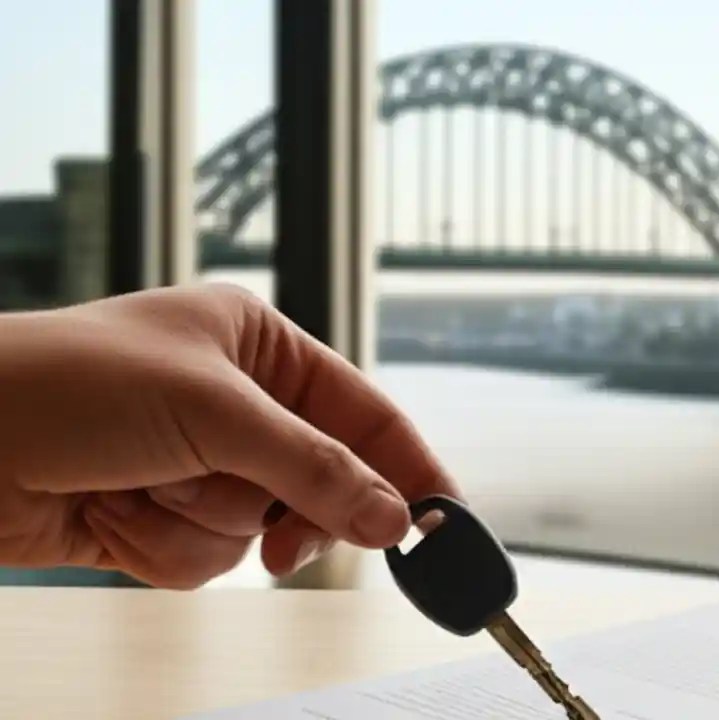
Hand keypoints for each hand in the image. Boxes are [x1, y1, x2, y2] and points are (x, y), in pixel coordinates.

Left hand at [0, 283, 458, 588]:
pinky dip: (166, 548)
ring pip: (261, 528)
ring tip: (147, 489)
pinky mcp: (159, 513)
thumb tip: (395, 519)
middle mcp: (235, 402)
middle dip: (288, 510)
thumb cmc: (70, 385)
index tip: (445, 518)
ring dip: (206, 523)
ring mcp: (198, 461)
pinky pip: (208, 556)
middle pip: (320, 481)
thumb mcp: (213, 412)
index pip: (361, 410)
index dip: (407, 465)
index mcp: (257, 346)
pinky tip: (116, 514)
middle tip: (288, 546)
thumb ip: (314, 469)